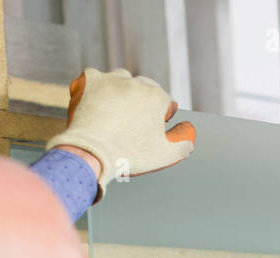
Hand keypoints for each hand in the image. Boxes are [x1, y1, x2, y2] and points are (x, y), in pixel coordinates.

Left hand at [45, 67, 195, 199]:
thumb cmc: (129, 155)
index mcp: (156, 97)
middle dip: (141, 101)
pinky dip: (96, 89)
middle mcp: (136, 82)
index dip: (160, 116)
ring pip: (121, 79)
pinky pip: (95, 78)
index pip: (164, 102)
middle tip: (133, 121)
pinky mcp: (90, 80)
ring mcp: (111, 79)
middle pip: (143, 87)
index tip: (152, 128)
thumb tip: (189, 134)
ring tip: (114, 111)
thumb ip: (184, 143)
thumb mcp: (165, 155)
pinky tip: (95, 103)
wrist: (92, 152)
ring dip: (121, 90)